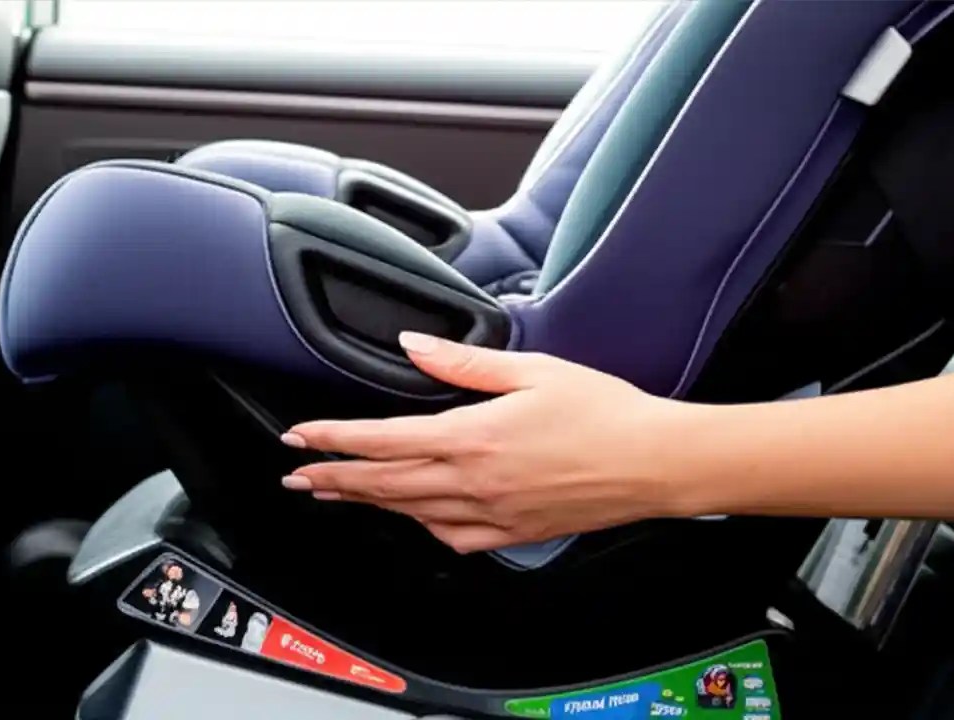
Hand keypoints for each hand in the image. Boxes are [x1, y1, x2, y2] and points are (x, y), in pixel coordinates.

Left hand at [280, 332, 690, 553]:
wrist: (655, 462)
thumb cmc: (604, 413)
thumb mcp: (531, 370)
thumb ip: (463, 361)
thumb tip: (414, 346)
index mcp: (472, 437)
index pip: (381, 440)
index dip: (333, 439)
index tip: (300, 438)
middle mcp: (474, 482)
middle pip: (384, 484)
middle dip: (333, 479)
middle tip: (298, 478)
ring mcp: (493, 513)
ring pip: (410, 513)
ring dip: (367, 502)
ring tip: (337, 494)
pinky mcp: (514, 532)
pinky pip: (453, 538)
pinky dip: (424, 526)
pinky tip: (416, 518)